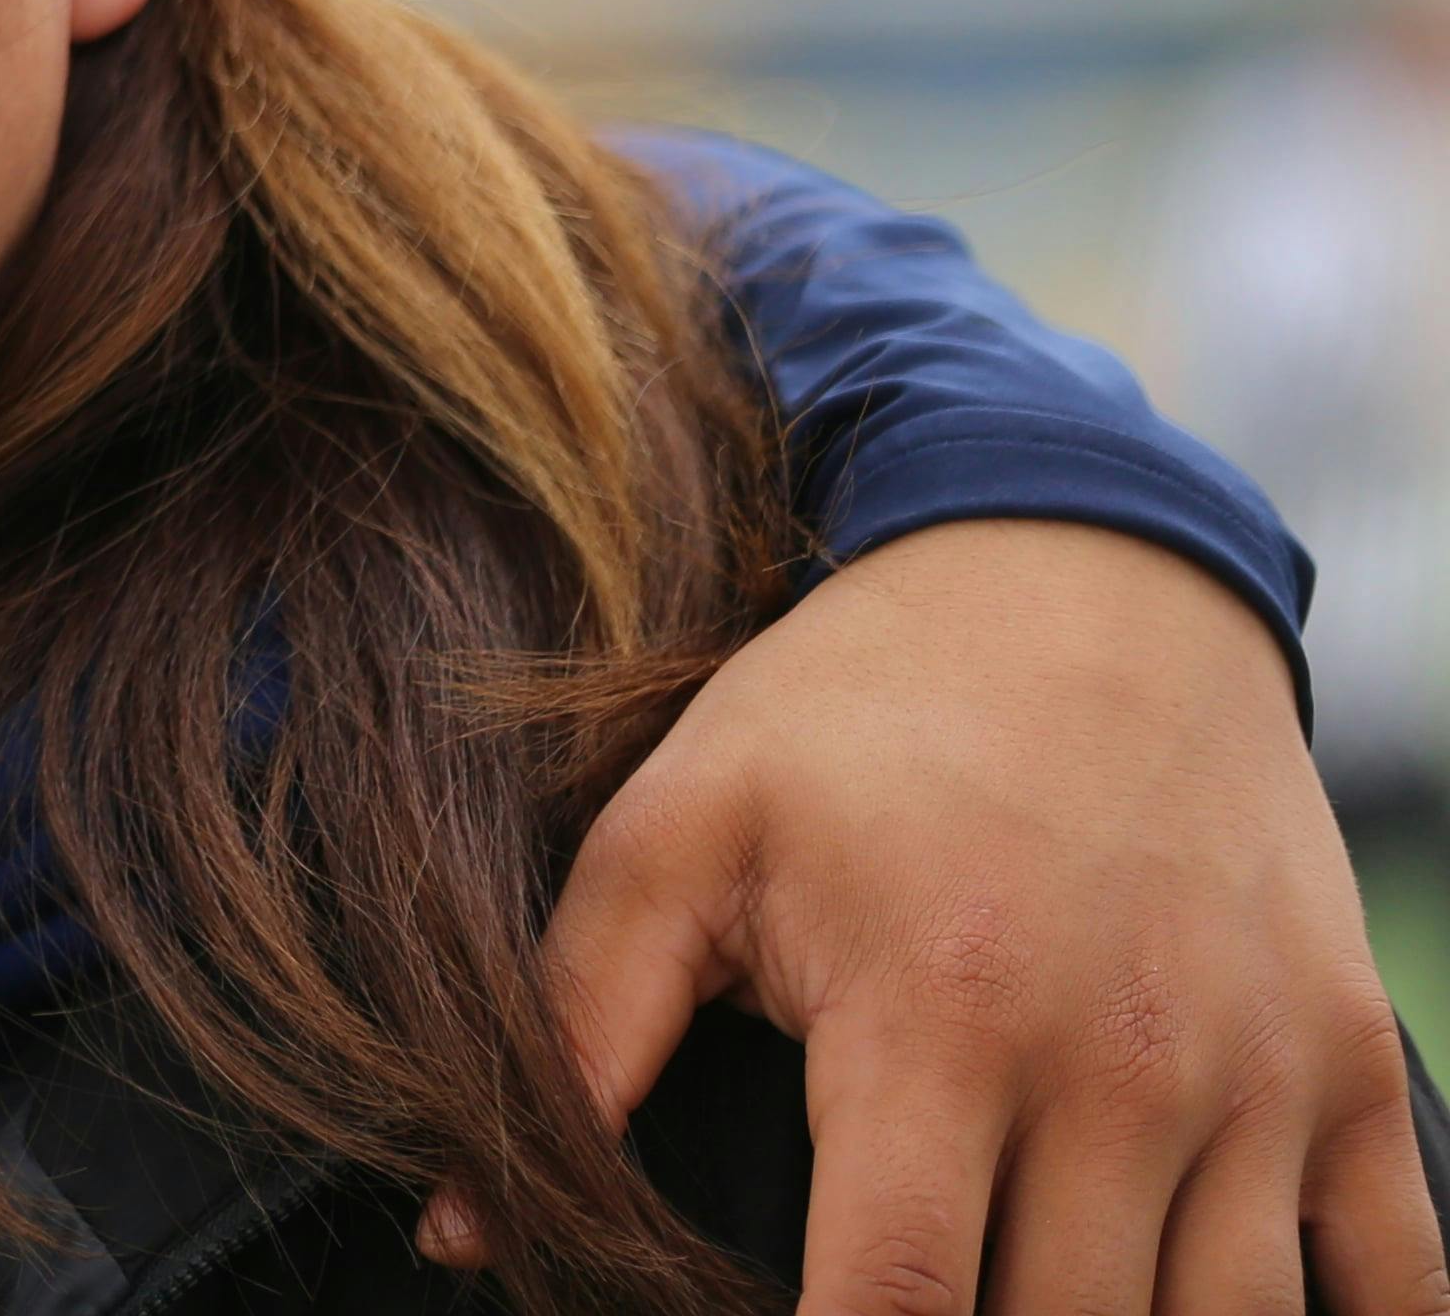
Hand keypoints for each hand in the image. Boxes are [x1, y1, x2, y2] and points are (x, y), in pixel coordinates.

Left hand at [434, 519, 1439, 1315]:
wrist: (1079, 576)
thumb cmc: (853, 711)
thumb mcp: (677, 832)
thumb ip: (573, 1031)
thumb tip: (462, 1234)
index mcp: (935, 1014)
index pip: (896, 1303)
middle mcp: (1120, 1064)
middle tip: (897, 1307)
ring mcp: (1258, 1075)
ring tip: (1019, 1296)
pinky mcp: (1355, 1069)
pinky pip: (1399, 1286)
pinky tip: (1212, 1311)